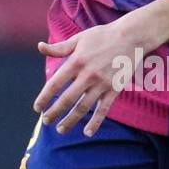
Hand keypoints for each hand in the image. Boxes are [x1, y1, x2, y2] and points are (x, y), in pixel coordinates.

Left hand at [32, 20, 144, 137]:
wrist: (132, 37)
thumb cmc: (103, 36)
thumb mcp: (79, 39)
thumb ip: (59, 48)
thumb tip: (40, 47)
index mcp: (76, 61)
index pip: (54, 84)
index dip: (44, 97)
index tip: (37, 108)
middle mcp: (88, 74)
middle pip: (66, 99)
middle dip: (54, 112)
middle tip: (46, 121)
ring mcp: (102, 83)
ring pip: (83, 107)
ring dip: (70, 120)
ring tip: (61, 130)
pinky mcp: (114, 89)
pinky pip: (103, 109)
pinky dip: (95, 122)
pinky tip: (87, 132)